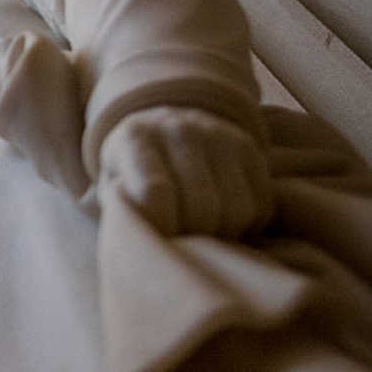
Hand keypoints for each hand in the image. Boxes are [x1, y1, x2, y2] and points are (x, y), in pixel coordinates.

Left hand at [99, 106, 270, 238]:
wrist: (158, 125)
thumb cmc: (129, 173)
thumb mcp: (110, 188)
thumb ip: (121, 213)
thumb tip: (145, 246)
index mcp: (134, 139)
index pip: (155, 193)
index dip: (160, 227)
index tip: (156, 237)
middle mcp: (178, 129)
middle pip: (202, 207)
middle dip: (193, 236)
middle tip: (182, 239)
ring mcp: (218, 134)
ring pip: (236, 210)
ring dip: (221, 234)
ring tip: (202, 232)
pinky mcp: (248, 145)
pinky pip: (261, 205)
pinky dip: (246, 225)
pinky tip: (223, 221)